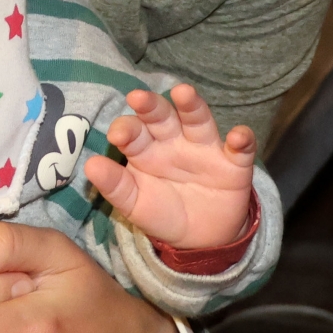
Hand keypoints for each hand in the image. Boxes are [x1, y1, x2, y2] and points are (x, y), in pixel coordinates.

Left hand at [83, 84, 255, 248]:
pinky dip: (242, 140)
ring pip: (198, 120)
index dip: (126, 130)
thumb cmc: (163, 213)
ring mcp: (204, 148)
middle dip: (151, 106)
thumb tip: (90, 166)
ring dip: (192, 106)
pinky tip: (238, 137)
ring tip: (184, 93)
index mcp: (146, 150)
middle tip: (138, 97)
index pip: (133, 133)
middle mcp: (174, 141)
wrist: (202, 239)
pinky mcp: (234, 162)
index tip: (117, 134)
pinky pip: (240, 148)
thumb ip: (115, 187)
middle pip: (162, 117)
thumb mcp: (136, 206)